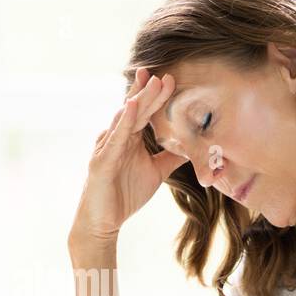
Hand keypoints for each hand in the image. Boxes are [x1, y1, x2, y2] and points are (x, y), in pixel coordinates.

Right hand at [69, 69, 186, 251]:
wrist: (104, 221)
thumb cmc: (124, 195)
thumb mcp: (156, 172)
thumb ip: (171, 158)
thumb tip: (194, 148)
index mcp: (129, 138)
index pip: (143, 112)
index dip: (155, 96)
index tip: (170, 79)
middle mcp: (116, 138)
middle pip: (135, 110)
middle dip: (150, 91)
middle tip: (164, 74)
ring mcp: (107, 147)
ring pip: (126, 119)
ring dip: (140, 100)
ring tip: (152, 82)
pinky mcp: (102, 160)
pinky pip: (115, 138)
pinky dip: (125, 121)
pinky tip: (133, 107)